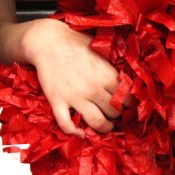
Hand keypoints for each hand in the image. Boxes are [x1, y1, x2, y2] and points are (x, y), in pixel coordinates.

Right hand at [23, 18, 122, 135]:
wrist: (45, 40)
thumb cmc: (73, 41)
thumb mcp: (98, 49)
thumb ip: (111, 66)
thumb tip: (126, 78)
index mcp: (106, 75)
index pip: (127, 98)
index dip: (128, 103)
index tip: (125, 104)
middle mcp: (93, 88)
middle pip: (115, 113)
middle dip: (116, 114)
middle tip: (113, 113)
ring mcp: (74, 96)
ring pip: (97, 123)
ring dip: (103, 127)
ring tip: (104, 125)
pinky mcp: (57, 101)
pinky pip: (67, 124)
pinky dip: (74, 132)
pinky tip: (80, 133)